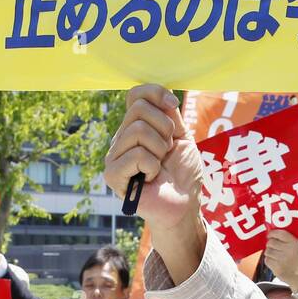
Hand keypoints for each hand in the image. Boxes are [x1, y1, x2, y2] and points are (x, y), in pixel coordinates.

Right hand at [104, 85, 203, 234]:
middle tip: (167, 151)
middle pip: (139, 109)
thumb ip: (170, 115)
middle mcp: (122, 139)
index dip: (156, 94)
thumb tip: (163, 95)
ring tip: (160, 166)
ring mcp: (114, 156)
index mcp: (136, 127)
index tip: (174, 107)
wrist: (184, 204)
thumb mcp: (182, 137)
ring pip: (138, 130)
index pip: (136, 95)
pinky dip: (152, 167)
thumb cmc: (183, 174)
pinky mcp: (112, 174)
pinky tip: (151, 178)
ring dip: (160, 149)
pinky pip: (136, 155)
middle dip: (164, 128)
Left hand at [263, 229, 297, 287]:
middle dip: (270, 244)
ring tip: (276, 256)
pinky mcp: (277, 268)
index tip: (269, 235)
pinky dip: (269, 261)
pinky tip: (276, 263)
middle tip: (273, 247)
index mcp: (294, 243)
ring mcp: (282, 259)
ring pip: (267, 251)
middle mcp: (289, 250)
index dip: (272, 233)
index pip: (280, 233)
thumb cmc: (296, 260)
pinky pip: (267, 260)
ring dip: (269, 253)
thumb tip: (270, 232)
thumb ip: (286, 240)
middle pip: (270, 242)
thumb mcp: (296, 247)